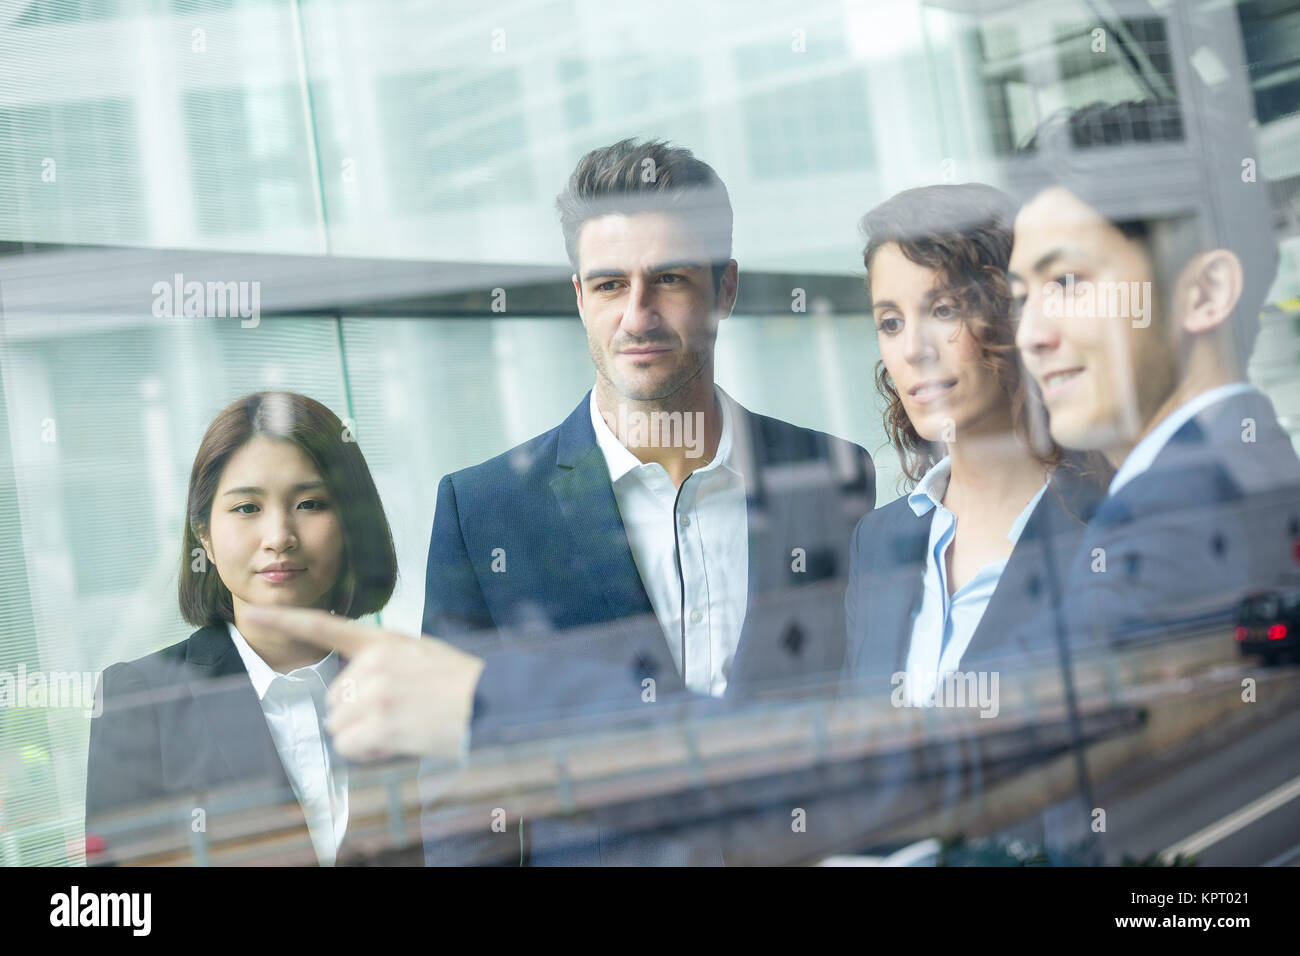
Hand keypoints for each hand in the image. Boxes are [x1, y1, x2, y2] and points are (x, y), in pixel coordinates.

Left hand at [241, 606, 483, 761]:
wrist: (493, 703)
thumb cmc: (463, 687)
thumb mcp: (423, 658)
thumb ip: (383, 666)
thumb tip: (350, 697)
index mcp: (386, 642)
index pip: (326, 626)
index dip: (286, 620)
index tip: (253, 611)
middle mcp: (375, 663)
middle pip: (333, 701)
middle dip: (358, 717)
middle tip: (402, 716)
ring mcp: (376, 692)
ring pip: (338, 727)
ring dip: (365, 738)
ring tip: (406, 727)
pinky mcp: (380, 723)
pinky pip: (350, 747)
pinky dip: (371, 753)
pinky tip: (401, 741)